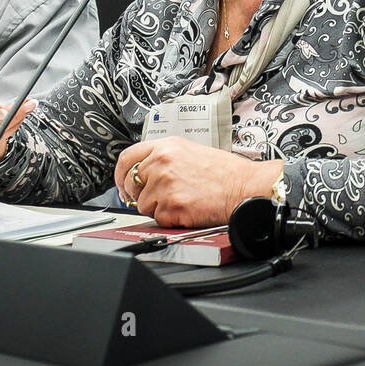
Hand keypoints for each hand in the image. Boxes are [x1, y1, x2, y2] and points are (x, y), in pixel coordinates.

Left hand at [114, 137, 281, 227]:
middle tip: (157, 198)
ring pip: (143, 204)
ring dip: (158, 208)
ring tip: (181, 201)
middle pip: (131, 183)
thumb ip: (163, 158)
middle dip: (140, 194)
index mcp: (166, 146)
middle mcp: (162, 163)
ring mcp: (165, 184)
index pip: (127, 158)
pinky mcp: (172, 206)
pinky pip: (158, 218)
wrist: (244, 187)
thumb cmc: (224, 172)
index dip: (120, 174)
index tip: (122, 184)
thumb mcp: (190, 151)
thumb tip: (143, 173)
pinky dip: (169, 219)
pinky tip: (186, 209)